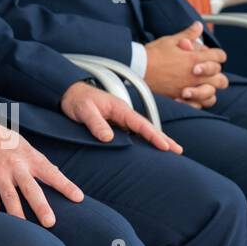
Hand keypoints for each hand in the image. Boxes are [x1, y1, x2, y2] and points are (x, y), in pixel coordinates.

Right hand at [0, 108, 83, 227]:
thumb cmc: (0, 139)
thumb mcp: (22, 144)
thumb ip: (38, 161)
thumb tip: (58, 173)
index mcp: (28, 157)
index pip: (50, 172)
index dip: (65, 185)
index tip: (78, 198)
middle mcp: (14, 165)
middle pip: (30, 188)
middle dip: (40, 205)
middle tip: (50, 222)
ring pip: (9, 196)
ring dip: (17, 214)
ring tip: (26, 230)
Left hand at [60, 81, 181, 152]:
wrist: (67, 93)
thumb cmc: (76, 100)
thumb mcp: (84, 111)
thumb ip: (96, 123)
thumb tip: (108, 138)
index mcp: (119, 108)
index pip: (140, 124)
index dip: (154, 135)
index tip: (166, 146)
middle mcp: (123, 113)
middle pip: (147, 127)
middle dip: (163, 138)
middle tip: (179, 151)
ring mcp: (120, 118)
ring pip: (141, 131)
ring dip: (155, 140)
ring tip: (170, 152)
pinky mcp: (115, 123)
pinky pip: (132, 133)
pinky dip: (143, 140)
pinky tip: (148, 149)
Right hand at [144, 22, 226, 107]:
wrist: (137, 69)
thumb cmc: (152, 55)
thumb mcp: (170, 41)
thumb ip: (187, 34)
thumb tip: (198, 26)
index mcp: (195, 59)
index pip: (219, 56)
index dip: (217, 55)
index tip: (210, 56)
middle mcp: (196, 75)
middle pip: (221, 78)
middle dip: (216, 74)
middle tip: (206, 72)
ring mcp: (190, 88)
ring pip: (212, 94)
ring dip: (209, 89)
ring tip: (201, 86)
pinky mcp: (182, 99)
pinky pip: (199, 105)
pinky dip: (198, 101)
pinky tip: (192, 96)